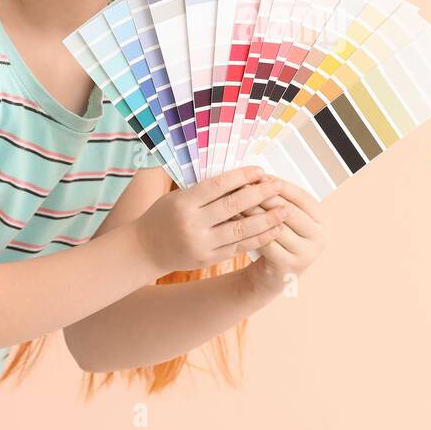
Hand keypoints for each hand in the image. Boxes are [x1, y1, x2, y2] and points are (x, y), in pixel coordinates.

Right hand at [132, 167, 288, 274]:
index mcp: (184, 202)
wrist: (145, 250)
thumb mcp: (176, 196)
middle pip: (233, 206)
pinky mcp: (208, 259)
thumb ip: (203, 188)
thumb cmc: (163, 216)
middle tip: (279, 186)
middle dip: (260, 194)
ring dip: (267, 219)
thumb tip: (237, 174)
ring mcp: (201, 244)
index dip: (242, 176)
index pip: (219, 185)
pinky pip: (239, 248)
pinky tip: (274, 230)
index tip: (261, 171)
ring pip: (241, 230)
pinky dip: (259, 239)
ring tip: (285, 209)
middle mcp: (193, 223)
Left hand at [236, 177, 328, 298]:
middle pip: (288, 210)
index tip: (261, 175)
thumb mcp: (288, 220)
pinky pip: (265, 241)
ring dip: (254, 211)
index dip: (280, 184)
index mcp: (323, 222)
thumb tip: (260, 177)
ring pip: (275, 225)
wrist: (274, 276)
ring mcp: (306, 254)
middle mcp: (320, 238)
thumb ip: (281, 200)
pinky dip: (249, 228)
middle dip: (264, 196)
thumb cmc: (280, 242)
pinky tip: (235, 220)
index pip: (301, 197)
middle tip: (244, 186)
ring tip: (236, 201)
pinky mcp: (288, 266)